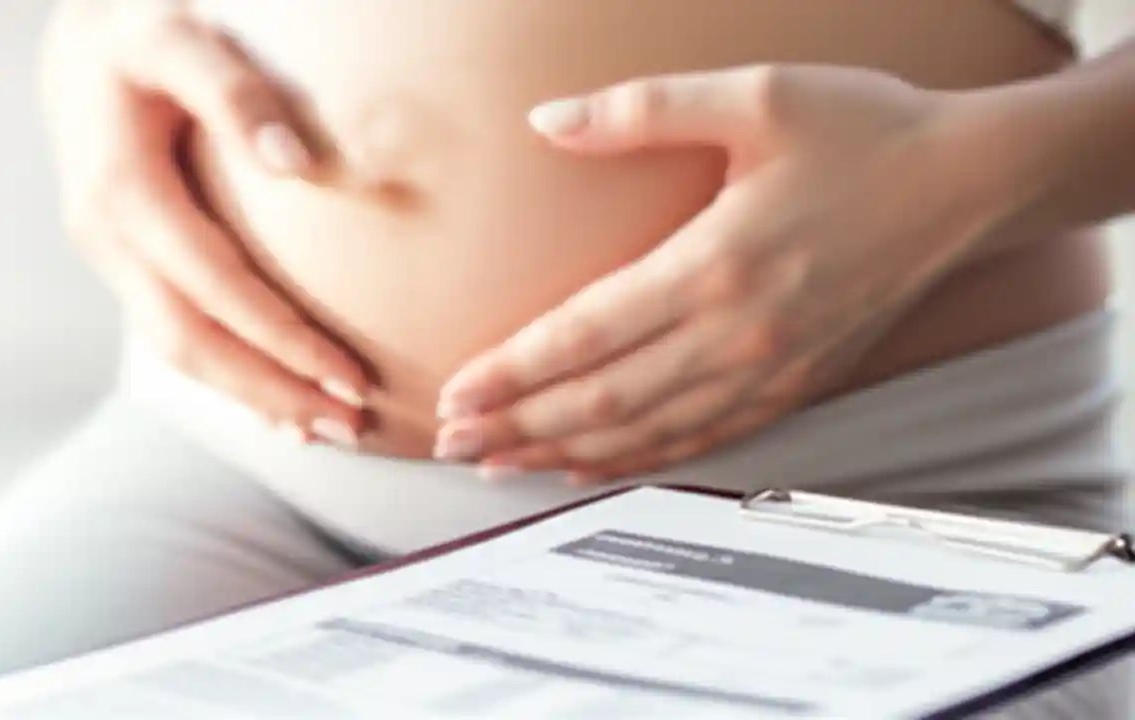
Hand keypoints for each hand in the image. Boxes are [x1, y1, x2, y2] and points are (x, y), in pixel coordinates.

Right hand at [41, 0, 366, 445]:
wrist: (78, 39)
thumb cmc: (139, 30)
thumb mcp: (178, 36)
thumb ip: (234, 93)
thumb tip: (297, 165)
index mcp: (121, 191)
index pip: (215, 289)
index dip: (282, 341)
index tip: (349, 377)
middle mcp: (105, 237)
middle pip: (191, 343)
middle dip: (271, 391)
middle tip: (348, 425)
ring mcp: (108, 255)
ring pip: (178, 349)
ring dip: (250, 394)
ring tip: (321, 427)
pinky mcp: (123, 260)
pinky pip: (173, 331)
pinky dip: (226, 372)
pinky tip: (273, 398)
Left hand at [434, 65, 985, 481]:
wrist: (966, 184)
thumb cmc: (864, 132)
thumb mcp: (755, 95)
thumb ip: (641, 108)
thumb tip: (546, 121)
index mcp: (716, 263)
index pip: (585, 334)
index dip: (512, 371)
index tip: (456, 393)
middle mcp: (738, 333)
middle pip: (602, 399)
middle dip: (518, 424)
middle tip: (452, 440)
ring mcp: (768, 370)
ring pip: (646, 431)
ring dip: (564, 451)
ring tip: (500, 461)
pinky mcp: (794, 385)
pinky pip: (701, 438)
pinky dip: (639, 458)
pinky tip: (593, 463)